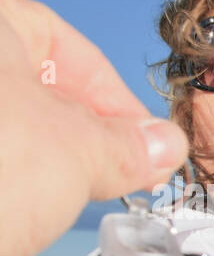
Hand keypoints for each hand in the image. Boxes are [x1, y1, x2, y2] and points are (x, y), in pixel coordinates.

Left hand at [0, 0, 188, 255]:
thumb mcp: (77, 156)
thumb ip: (126, 146)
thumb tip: (158, 143)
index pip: (70, 50)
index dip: (120, 105)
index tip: (147, 147)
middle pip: (28, 82)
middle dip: (78, 131)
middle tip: (116, 174)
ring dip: (35, 156)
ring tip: (62, 197)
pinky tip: (11, 205)